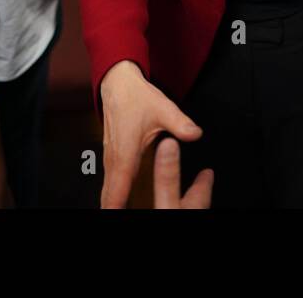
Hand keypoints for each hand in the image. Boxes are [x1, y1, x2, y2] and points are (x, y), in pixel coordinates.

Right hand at [99, 60, 202, 207]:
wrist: (117, 84)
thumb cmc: (136, 97)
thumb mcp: (163, 108)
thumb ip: (180, 124)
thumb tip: (195, 134)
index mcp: (126, 151)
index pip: (119, 184)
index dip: (117, 202)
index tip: (116, 213)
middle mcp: (115, 157)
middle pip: (109, 192)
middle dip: (112, 207)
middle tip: (116, 217)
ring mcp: (110, 157)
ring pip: (107, 187)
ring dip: (111, 202)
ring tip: (115, 214)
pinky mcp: (111, 156)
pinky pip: (109, 181)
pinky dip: (110, 194)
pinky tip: (115, 203)